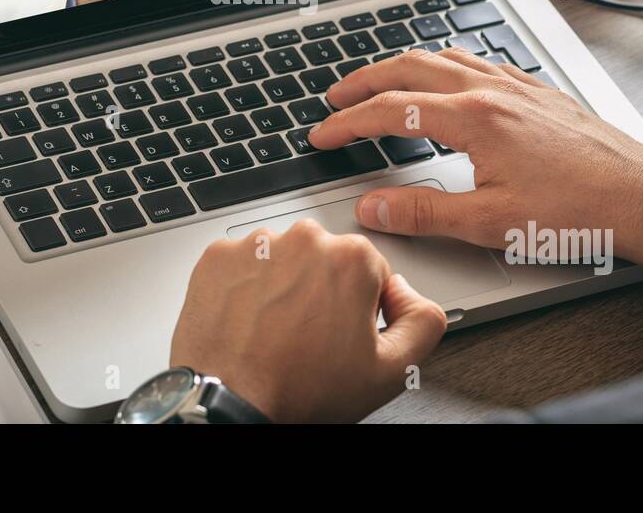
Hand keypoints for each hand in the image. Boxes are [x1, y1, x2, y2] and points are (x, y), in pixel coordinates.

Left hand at [170, 219, 446, 422]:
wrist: (230, 403)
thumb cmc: (300, 389)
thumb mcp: (390, 371)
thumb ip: (423, 322)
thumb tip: (411, 295)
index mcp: (352, 258)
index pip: (371, 272)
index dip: (361, 308)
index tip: (343, 333)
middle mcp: (305, 239)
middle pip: (326, 260)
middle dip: (323, 291)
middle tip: (310, 337)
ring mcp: (257, 244)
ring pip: (283, 259)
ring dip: (283, 286)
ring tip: (275, 331)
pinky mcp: (218, 256)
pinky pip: (243, 264)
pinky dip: (245, 286)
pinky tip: (249, 321)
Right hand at [307, 49, 642, 299]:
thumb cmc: (580, 210)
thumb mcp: (489, 223)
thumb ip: (422, 212)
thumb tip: (372, 209)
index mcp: (473, 118)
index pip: (390, 112)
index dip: (347, 123)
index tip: (322, 135)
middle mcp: (492, 90)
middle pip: (409, 68)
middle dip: (364, 80)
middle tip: (335, 96)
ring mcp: (517, 85)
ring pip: (445, 56)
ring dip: (403, 66)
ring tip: (381, 80)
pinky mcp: (538, 92)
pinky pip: (479, 60)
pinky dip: (446, 63)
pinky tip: (451, 77)